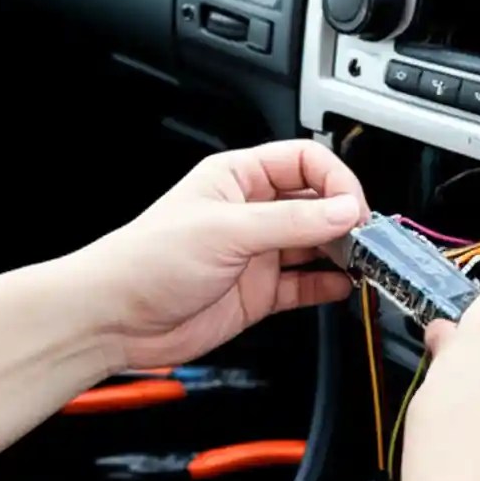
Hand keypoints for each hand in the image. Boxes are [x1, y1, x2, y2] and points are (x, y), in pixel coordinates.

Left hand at [75, 140, 368, 367]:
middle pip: (318, 204)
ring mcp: (257, 253)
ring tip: (362, 263)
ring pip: (316, 245)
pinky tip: (343, 286)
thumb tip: (343, 211)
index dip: (336, 181)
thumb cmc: (146, 261)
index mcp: (239, 178)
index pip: (305, 162)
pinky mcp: (260, 292)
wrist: (114, 318)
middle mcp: (252, 212)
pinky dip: (328, 285)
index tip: (353, 208)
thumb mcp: (226, 231)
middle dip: (345, 219)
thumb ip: (291, 222)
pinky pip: (306, 284)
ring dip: (342, 253)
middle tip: (365, 240)